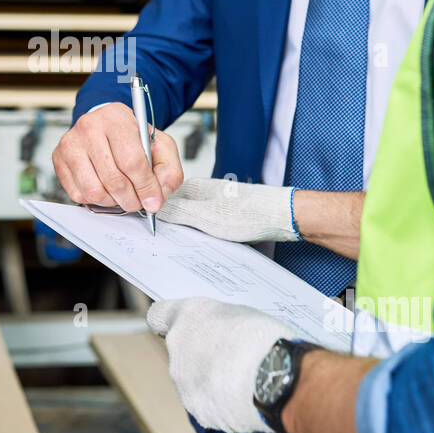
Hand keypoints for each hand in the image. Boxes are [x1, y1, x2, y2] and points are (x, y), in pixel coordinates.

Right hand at [52, 102, 183, 212]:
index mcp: (116, 117)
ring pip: (94, 190)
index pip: (132, 161)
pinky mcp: (59, 159)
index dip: (145, 187)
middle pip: (113, 179)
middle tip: (138, 203)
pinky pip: (79, 194)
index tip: (154, 201)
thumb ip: (168, 170)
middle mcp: (89, 127)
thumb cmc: (132, 137)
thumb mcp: (160, 145)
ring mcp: (70, 144)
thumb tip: (157, 196)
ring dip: (113, 201)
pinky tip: (105, 188)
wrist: (106, 126)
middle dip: (131, 199)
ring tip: (122, 194)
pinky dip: (96, 199)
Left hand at [147, 297, 295, 432]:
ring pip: (192, 381)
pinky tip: (244, 399)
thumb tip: (218, 333)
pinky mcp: (198, 411)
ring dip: (211, 381)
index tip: (184, 325)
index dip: (169, 320)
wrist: (276, 380)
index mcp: (187, 317)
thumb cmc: (265, 339)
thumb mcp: (243, 314)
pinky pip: (207, 405)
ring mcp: (184, 383)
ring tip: (244, 380)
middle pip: (180, 351)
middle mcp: (177, 349)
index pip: (157, 315)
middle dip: (200, 355)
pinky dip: (222, 404)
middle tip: (232, 356)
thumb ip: (220, 323)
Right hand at [157, 177, 297, 242]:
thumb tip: (156, 209)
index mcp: (193, 188)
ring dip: (188, 233)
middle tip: (167, 244)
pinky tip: (205, 244)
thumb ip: (178, 212)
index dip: (155, 216)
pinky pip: (204, 226)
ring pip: (190, 220)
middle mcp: (202, 193)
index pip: (162, 199)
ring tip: (187, 244)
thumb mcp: (206, 217)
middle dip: (171, 228)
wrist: (282, 217)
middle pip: (175, 211)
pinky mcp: (224, 214)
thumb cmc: (250, 214)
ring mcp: (213, 203)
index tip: (151, 232)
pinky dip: (202, 236)